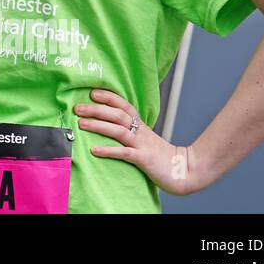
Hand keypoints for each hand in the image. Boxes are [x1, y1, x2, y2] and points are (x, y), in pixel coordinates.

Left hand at [78, 88, 206, 195]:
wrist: (187, 171)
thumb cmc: (162, 156)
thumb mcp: (146, 140)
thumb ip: (132, 132)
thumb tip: (110, 126)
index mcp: (141, 126)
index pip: (124, 105)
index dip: (108, 97)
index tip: (92, 92)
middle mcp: (141, 132)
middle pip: (117, 115)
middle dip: (96, 109)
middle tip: (77, 107)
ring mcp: (143, 145)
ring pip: (119, 130)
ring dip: (98, 125)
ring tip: (81, 124)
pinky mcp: (144, 159)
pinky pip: (124, 153)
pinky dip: (109, 150)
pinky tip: (94, 150)